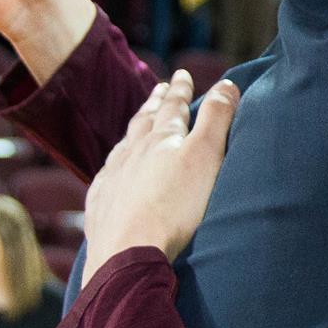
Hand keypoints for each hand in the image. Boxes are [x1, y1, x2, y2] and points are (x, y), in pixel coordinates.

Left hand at [83, 70, 238, 278]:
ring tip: (139, 123)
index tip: (182, 74)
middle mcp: (132, 152)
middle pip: (145, 120)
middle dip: (156, 102)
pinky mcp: (101, 204)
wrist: (128, 252)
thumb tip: (227, 83)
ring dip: (134, 130)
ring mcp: (112, 177)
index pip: (173, 107)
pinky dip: (115, 165)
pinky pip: (107, 175)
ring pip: (124, 145)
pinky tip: (114, 170)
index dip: (181, 89)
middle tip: (161, 88)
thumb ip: (217, 119)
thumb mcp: (206, 157)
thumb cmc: (174, 206)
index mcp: (161, 138)